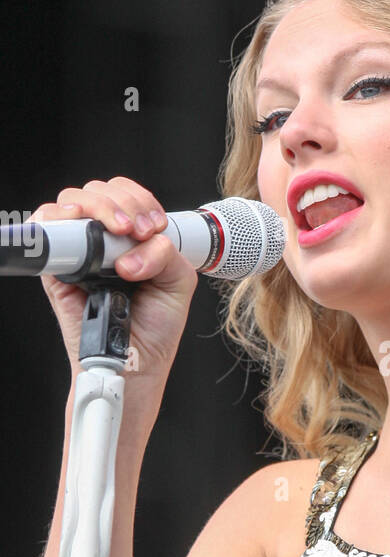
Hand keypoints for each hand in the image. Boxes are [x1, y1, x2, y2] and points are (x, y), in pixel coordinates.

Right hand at [34, 177, 198, 378]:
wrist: (136, 364)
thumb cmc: (155, 328)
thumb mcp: (177, 282)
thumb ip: (165, 252)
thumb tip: (129, 250)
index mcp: (132, 238)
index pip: (126, 195)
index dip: (139, 199)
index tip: (153, 225)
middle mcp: (103, 241)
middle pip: (98, 191)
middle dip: (123, 202)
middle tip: (137, 230)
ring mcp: (78, 252)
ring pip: (72, 202)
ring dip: (97, 207)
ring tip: (118, 231)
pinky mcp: (56, 269)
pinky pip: (43, 229)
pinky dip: (57, 218)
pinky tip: (79, 226)